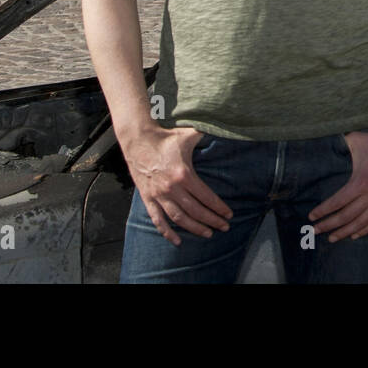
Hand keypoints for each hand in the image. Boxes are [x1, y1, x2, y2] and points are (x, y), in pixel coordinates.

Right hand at [125, 126, 232, 245]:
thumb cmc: (165, 137)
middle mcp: (171, 188)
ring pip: (179, 218)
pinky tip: (177, 241)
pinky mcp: (148, 198)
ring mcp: (158, 195)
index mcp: (184, 174)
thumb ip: (207, 132)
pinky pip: (157, 220)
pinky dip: (167, 232)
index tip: (229, 215)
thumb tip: (224, 126)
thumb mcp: (189, 134)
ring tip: (208, 234)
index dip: (218, 208)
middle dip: (212, 220)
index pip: (206, 197)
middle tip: (224, 227)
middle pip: (195, 211)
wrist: (138, 140)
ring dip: (194, 228)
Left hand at [308, 132, 367, 241]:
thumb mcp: (356, 141)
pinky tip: (354, 235)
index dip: (323, 211)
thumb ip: (339, 145)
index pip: (337, 202)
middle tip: (316, 231)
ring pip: (360, 223)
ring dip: (345, 232)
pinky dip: (365, 230)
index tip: (312, 216)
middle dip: (329, 225)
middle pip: (346, 216)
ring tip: (332, 238)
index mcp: (360, 182)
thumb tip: (324, 145)